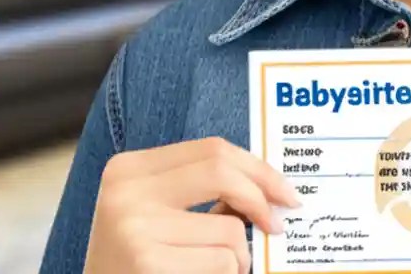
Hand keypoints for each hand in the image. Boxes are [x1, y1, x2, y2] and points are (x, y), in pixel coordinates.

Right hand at [83, 136, 300, 273]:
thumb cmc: (136, 260)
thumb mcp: (158, 214)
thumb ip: (202, 193)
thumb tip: (270, 188)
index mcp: (129, 168)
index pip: (212, 149)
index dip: (258, 168)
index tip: (284, 191)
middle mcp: (126, 190)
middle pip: (222, 171)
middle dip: (262, 195)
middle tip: (278, 223)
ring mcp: (134, 226)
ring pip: (230, 228)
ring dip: (241, 255)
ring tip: (224, 267)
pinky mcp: (147, 262)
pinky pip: (222, 261)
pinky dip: (229, 273)